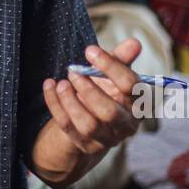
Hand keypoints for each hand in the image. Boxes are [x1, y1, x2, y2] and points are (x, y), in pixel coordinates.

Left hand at [41, 38, 143, 156]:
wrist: (87, 120)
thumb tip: (134, 43)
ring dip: (70, 101)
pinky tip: (50, 86)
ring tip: (62, 83)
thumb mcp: (112, 74)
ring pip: (88, 124)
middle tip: (73, 71)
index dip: (111, 66)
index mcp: (138, 103)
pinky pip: (67, 126)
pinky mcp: (84, 144)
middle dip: (89, 90)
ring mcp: (105, 138)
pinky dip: (55, 104)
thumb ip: (121, 59)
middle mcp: (125, 125)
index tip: (90, 51)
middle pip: (110, 112)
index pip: (130, 86)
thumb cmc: (104, 91)